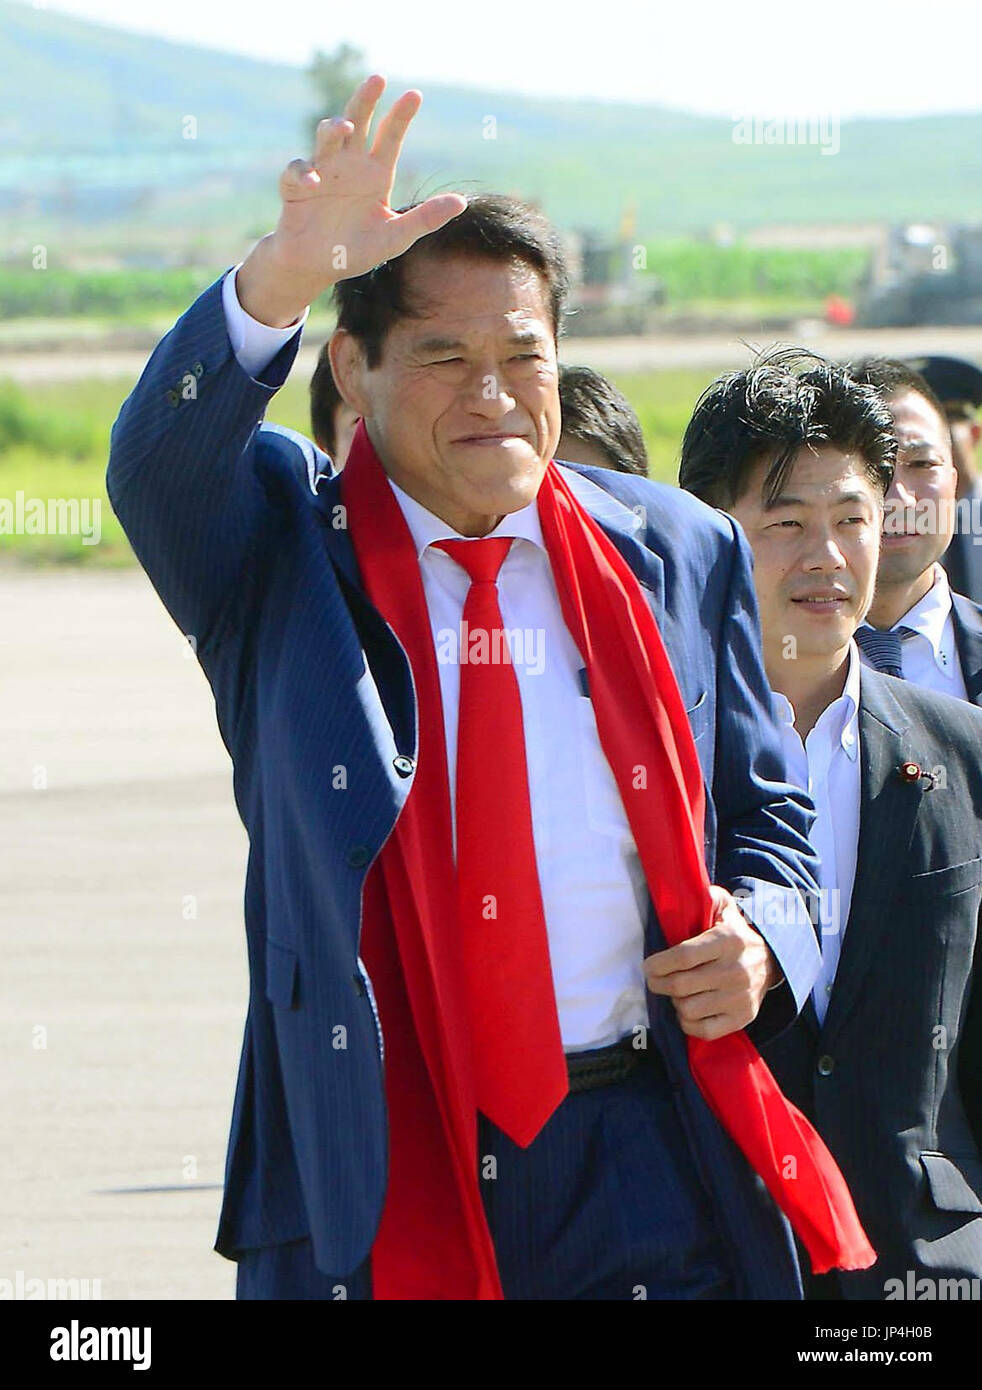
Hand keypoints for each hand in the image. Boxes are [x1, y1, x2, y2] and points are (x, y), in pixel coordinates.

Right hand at [237, 74, 467, 326]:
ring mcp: (322, 171)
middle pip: (358, 121)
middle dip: (366, 100)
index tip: (415, 95)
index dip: (401, 116)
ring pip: (327, 137)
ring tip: (347, 126)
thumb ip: (425, 219)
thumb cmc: (358, 249)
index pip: (390, 136)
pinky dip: (303, 173)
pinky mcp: (296, 188)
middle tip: (377, 80)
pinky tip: (314, 181)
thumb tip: (461, 202)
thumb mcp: (396, 237)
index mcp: (376, 173)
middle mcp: (350, 164)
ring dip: (334, 128)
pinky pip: (297, 172)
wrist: (319, 267)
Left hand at [643, 885, 781, 1039]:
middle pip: (680, 986)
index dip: (658, 963)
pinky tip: (689, 1009)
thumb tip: (694, 890)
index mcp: (728, 941)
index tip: (648, 965)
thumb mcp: (725, 909)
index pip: (684, 956)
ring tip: (677, 992)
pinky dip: (688, 1022)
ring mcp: (740, 998)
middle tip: (654, 980)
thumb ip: (709, 896)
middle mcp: (735, 971)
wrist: (771, 962)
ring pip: (689, 1009)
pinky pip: (704, 1031)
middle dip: (658, 983)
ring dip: (675, 1002)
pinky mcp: (742, 1018)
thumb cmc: (734, 934)